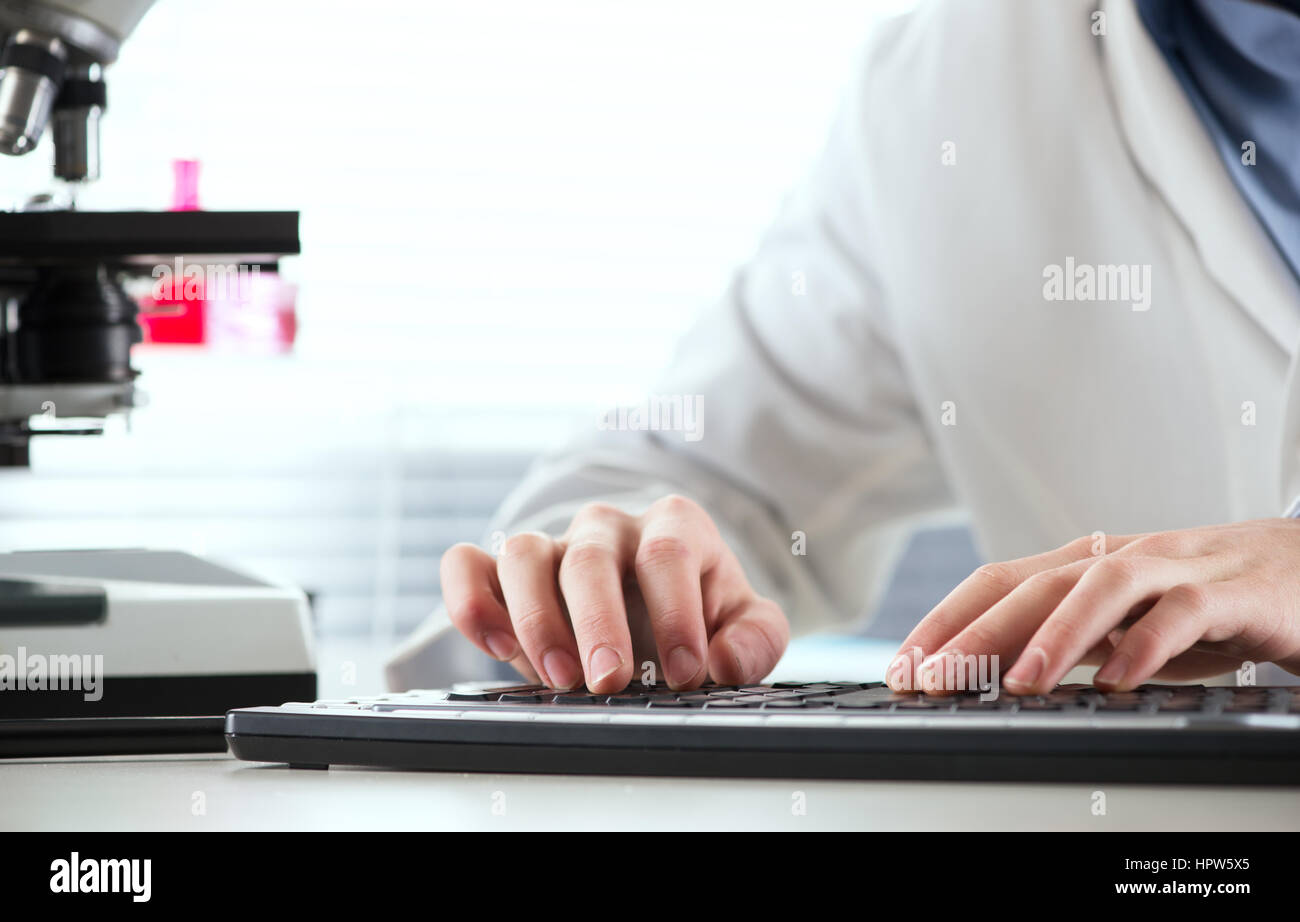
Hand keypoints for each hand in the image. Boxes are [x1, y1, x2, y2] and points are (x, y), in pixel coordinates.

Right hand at [439, 495, 788, 692]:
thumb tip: (724, 662)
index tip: (684, 673)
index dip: (674, 613)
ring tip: (559, 678)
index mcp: (673, 527)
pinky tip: (495, 646)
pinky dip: (471, 600)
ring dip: (535, 618)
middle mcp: (608, 528)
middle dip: (598, 622)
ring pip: (524, 555)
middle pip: (591, 557)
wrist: (656, 609)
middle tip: (609, 681)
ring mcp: (553, 546)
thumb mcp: (743, 624)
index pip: (667, 554)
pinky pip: (468, 564)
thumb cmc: (700, 612)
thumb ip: (754, 640)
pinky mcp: (504, 573)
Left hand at [888, 519, 1299, 694]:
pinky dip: (1148, 644)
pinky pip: (1185, 612)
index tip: (904, 666)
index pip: (998, 583)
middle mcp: (1122, 556)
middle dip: (974, 632)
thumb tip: (991, 676)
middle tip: (934, 679)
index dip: (945, 621)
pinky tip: (1119, 680)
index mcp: (1086, 563)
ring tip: (1018, 684)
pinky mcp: (1235, 594)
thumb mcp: (1122, 624)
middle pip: (1034, 583)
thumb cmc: (1210, 602)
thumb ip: (1066, 641)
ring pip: (1103, 585)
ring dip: (1055, 636)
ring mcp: (1178, 569)